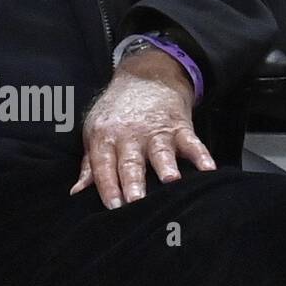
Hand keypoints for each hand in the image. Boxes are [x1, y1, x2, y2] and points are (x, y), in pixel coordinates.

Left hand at [71, 48, 212, 208]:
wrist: (145, 78)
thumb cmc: (116, 112)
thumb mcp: (95, 132)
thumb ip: (90, 165)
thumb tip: (78, 193)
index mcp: (105, 138)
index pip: (103, 165)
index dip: (107, 186)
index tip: (113, 207)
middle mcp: (130, 136)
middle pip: (130, 162)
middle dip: (133, 182)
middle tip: (135, 202)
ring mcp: (156, 131)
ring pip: (160, 152)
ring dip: (166, 167)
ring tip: (170, 181)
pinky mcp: (179, 127)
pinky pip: (191, 143)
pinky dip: (201, 155)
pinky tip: (207, 169)